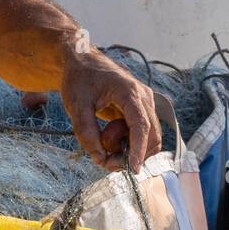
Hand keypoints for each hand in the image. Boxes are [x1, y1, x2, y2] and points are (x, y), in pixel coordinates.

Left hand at [60, 48, 162, 172]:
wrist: (83, 61)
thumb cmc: (79, 79)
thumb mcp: (76, 106)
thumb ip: (86, 133)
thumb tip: (100, 158)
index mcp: (129, 92)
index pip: (141, 125)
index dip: (139, 149)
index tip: (133, 168)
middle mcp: (143, 97)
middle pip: (152, 135)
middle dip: (132, 153)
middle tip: (105, 159)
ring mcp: (145, 103)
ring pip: (150, 137)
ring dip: (130, 148)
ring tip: (103, 140)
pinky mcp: (141, 109)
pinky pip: (143, 133)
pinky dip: (130, 142)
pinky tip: (110, 136)